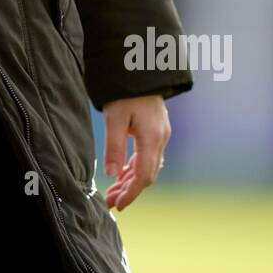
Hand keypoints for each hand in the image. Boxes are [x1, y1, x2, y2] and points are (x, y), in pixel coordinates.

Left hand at [102, 94, 170, 211]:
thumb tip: (112, 174)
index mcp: (152, 137)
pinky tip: (123, 173)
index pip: (144, 175)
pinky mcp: (156, 130)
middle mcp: (161, 138)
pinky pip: (148, 155)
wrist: (139, 68)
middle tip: (111, 201)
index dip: (131, 192)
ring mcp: (161, 134)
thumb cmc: (125, 91)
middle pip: (147, 174)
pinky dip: (135, 167)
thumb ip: (114, 147)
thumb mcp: (115, 118)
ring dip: (131, 180)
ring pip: (148, 166)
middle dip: (129, 190)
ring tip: (113, 191)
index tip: (118, 204)